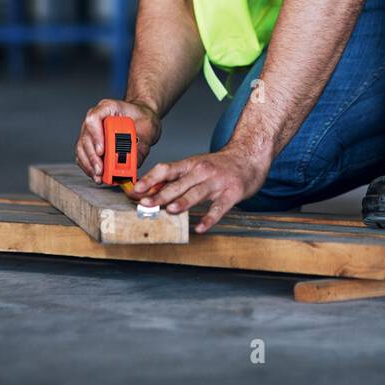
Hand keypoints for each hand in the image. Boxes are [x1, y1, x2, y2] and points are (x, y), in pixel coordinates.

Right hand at [75, 98, 161, 184]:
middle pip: (86, 136)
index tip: (102, 151)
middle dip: (92, 157)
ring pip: (82, 148)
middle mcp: (96, 118)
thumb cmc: (144, 119)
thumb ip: (140, 146)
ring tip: (99, 176)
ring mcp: (91, 130)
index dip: (96, 136)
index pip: (93, 118)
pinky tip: (97, 175)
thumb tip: (132, 166)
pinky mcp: (91, 143)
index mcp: (108, 107)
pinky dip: (89, 167)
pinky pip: (83, 155)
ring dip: (89, 164)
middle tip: (101, 170)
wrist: (142, 119)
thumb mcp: (148, 130)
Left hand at [132, 146, 270, 232]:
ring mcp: (217, 182)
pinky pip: (219, 208)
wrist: (249, 157)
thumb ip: (174, 179)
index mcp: (190, 164)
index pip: (166, 169)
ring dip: (183, 201)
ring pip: (197, 193)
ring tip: (171, 210)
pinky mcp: (232, 193)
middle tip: (145, 203)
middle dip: (160, 194)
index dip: (150, 179)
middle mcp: (201, 171)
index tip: (136, 190)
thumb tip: (149, 190)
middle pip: (178, 183)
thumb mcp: (195, 166)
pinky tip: (200, 228)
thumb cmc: (218, 165)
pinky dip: (209, 218)